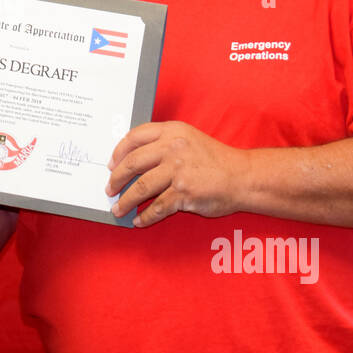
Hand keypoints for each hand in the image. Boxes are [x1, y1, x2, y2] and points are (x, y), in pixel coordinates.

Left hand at [105, 121, 245, 227]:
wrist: (243, 176)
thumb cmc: (215, 159)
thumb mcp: (189, 139)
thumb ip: (163, 143)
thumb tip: (131, 160)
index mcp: (172, 131)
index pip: (135, 137)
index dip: (118, 151)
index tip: (111, 164)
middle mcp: (173, 148)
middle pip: (132, 163)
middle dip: (117, 179)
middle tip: (110, 189)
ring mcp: (178, 171)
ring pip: (141, 188)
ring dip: (126, 201)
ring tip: (118, 209)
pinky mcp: (184, 193)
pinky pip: (157, 207)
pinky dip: (145, 216)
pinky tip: (139, 221)